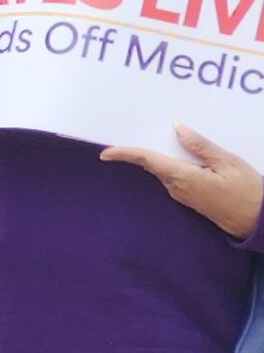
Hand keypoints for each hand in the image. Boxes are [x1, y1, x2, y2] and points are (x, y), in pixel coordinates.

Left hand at [102, 124, 263, 241]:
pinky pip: (176, 176)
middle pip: (153, 164)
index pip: (147, 161)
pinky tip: (181, 153)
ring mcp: (184, 195)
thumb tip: (177, 129)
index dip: (124, 154)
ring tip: (161, 136)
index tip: (105, 153)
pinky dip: (173, 163)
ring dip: (159, 155)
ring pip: (165, 170)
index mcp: (183, 178)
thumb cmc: (249, 194)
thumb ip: (201, 146)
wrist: (261, 223)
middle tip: (136, 129)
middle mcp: (178, 188)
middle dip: (142, 149)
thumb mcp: (228, 164)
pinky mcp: (192, 198)